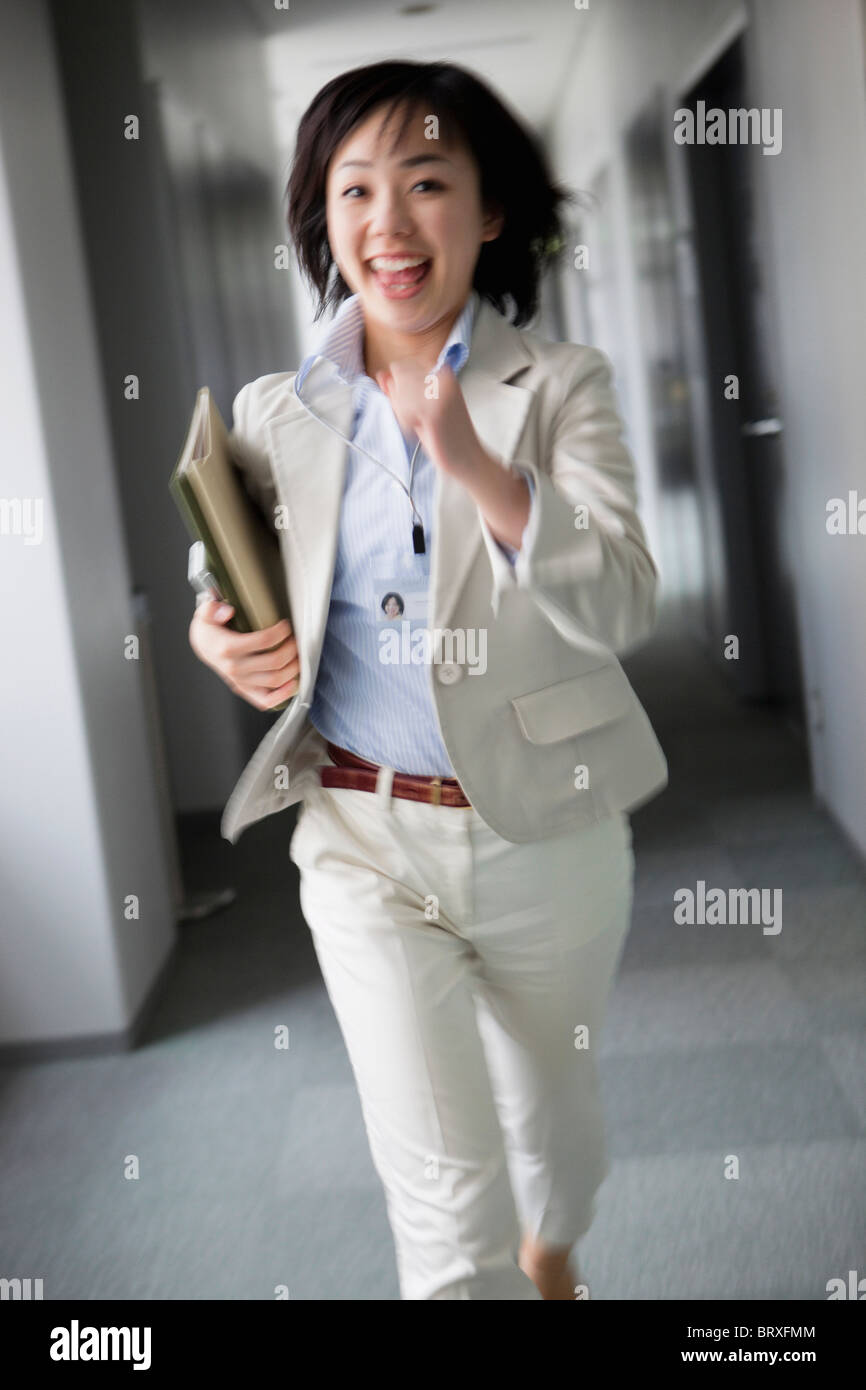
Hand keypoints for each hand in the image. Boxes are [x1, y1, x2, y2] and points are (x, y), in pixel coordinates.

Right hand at [189, 599, 299, 710]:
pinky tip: (292, 683)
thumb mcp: (206, 614)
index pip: (264, 640)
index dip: (281, 632)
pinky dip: (283, 695)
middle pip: (275, 661)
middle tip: (294, 640)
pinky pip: (266, 700)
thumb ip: (212, 609)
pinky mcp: (245, 691)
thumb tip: (227, 611)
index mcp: (228, 648)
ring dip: (293, 668)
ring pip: (276, 680)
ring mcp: (241, 681)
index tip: (285, 626)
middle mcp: (235, 667)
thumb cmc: (210, 630)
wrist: (204, 648)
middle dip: (291, 648)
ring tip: (296, 655)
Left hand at [375, 358, 485, 484]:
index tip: (418, 406)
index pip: (401, 368)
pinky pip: (402, 410)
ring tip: (424, 424)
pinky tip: (423, 428)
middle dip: (401, 401)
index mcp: (442, 371)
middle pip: (397, 379)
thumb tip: (381, 375)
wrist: (467, 458)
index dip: (401, 391)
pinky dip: (407, 424)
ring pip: (397, 394)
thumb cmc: (444, 435)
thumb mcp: (418, 406)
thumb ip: (400, 389)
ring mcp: (440, 391)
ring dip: (405, 414)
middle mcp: (443, 375)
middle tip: (422, 417)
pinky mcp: (434, 410)